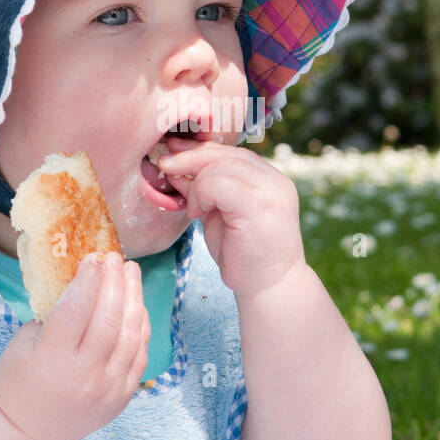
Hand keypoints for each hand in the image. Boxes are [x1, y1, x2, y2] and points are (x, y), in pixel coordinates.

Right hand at [0, 251, 149, 439]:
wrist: (26, 431)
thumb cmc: (18, 380)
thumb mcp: (23, 342)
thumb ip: (54, 313)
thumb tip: (84, 280)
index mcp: (52, 359)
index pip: (76, 310)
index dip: (88, 280)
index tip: (94, 257)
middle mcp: (84, 375)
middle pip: (108, 319)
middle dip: (114, 283)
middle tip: (115, 258)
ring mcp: (108, 388)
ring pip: (130, 334)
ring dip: (134, 298)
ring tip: (131, 272)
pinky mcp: (123, 397)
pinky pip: (140, 354)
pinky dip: (141, 325)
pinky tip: (136, 304)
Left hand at [157, 134, 304, 297]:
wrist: (270, 288)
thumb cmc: (243, 254)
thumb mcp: (220, 213)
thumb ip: (204, 189)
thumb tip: (174, 164)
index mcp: (268, 179)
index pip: (230, 151)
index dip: (199, 151)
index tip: (172, 155)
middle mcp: (274, 180)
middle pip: (225, 153)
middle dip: (190, 158)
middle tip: (165, 167)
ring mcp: (271, 192)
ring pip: (221, 165)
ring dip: (197, 183)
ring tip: (194, 209)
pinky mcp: (260, 207)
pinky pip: (220, 185)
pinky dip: (201, 194)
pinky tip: (198, 214)